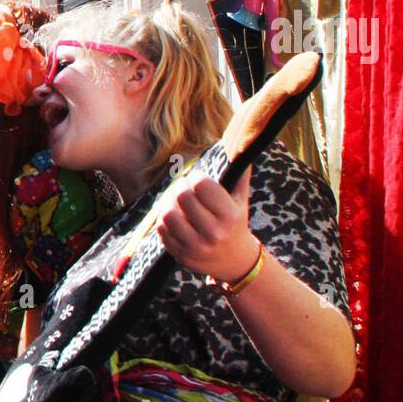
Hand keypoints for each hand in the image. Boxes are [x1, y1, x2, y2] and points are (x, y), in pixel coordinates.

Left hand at [157, 168, 260, 282]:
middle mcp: (213, 233)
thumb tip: (238, 140)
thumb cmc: (235, 222)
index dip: (195, 177)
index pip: (201, 185)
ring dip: (167, 203)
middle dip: (179, 187)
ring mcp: (196, 246)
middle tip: (183, 187)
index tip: (196, 179)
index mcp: (229, 216)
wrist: (234, 260)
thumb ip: (239, 171)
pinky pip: (161, 230)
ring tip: (175, 200)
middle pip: (182, 197)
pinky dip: (163, 219)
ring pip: (167, 214)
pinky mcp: (181, 255)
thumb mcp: (241, 199)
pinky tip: (173, 215)